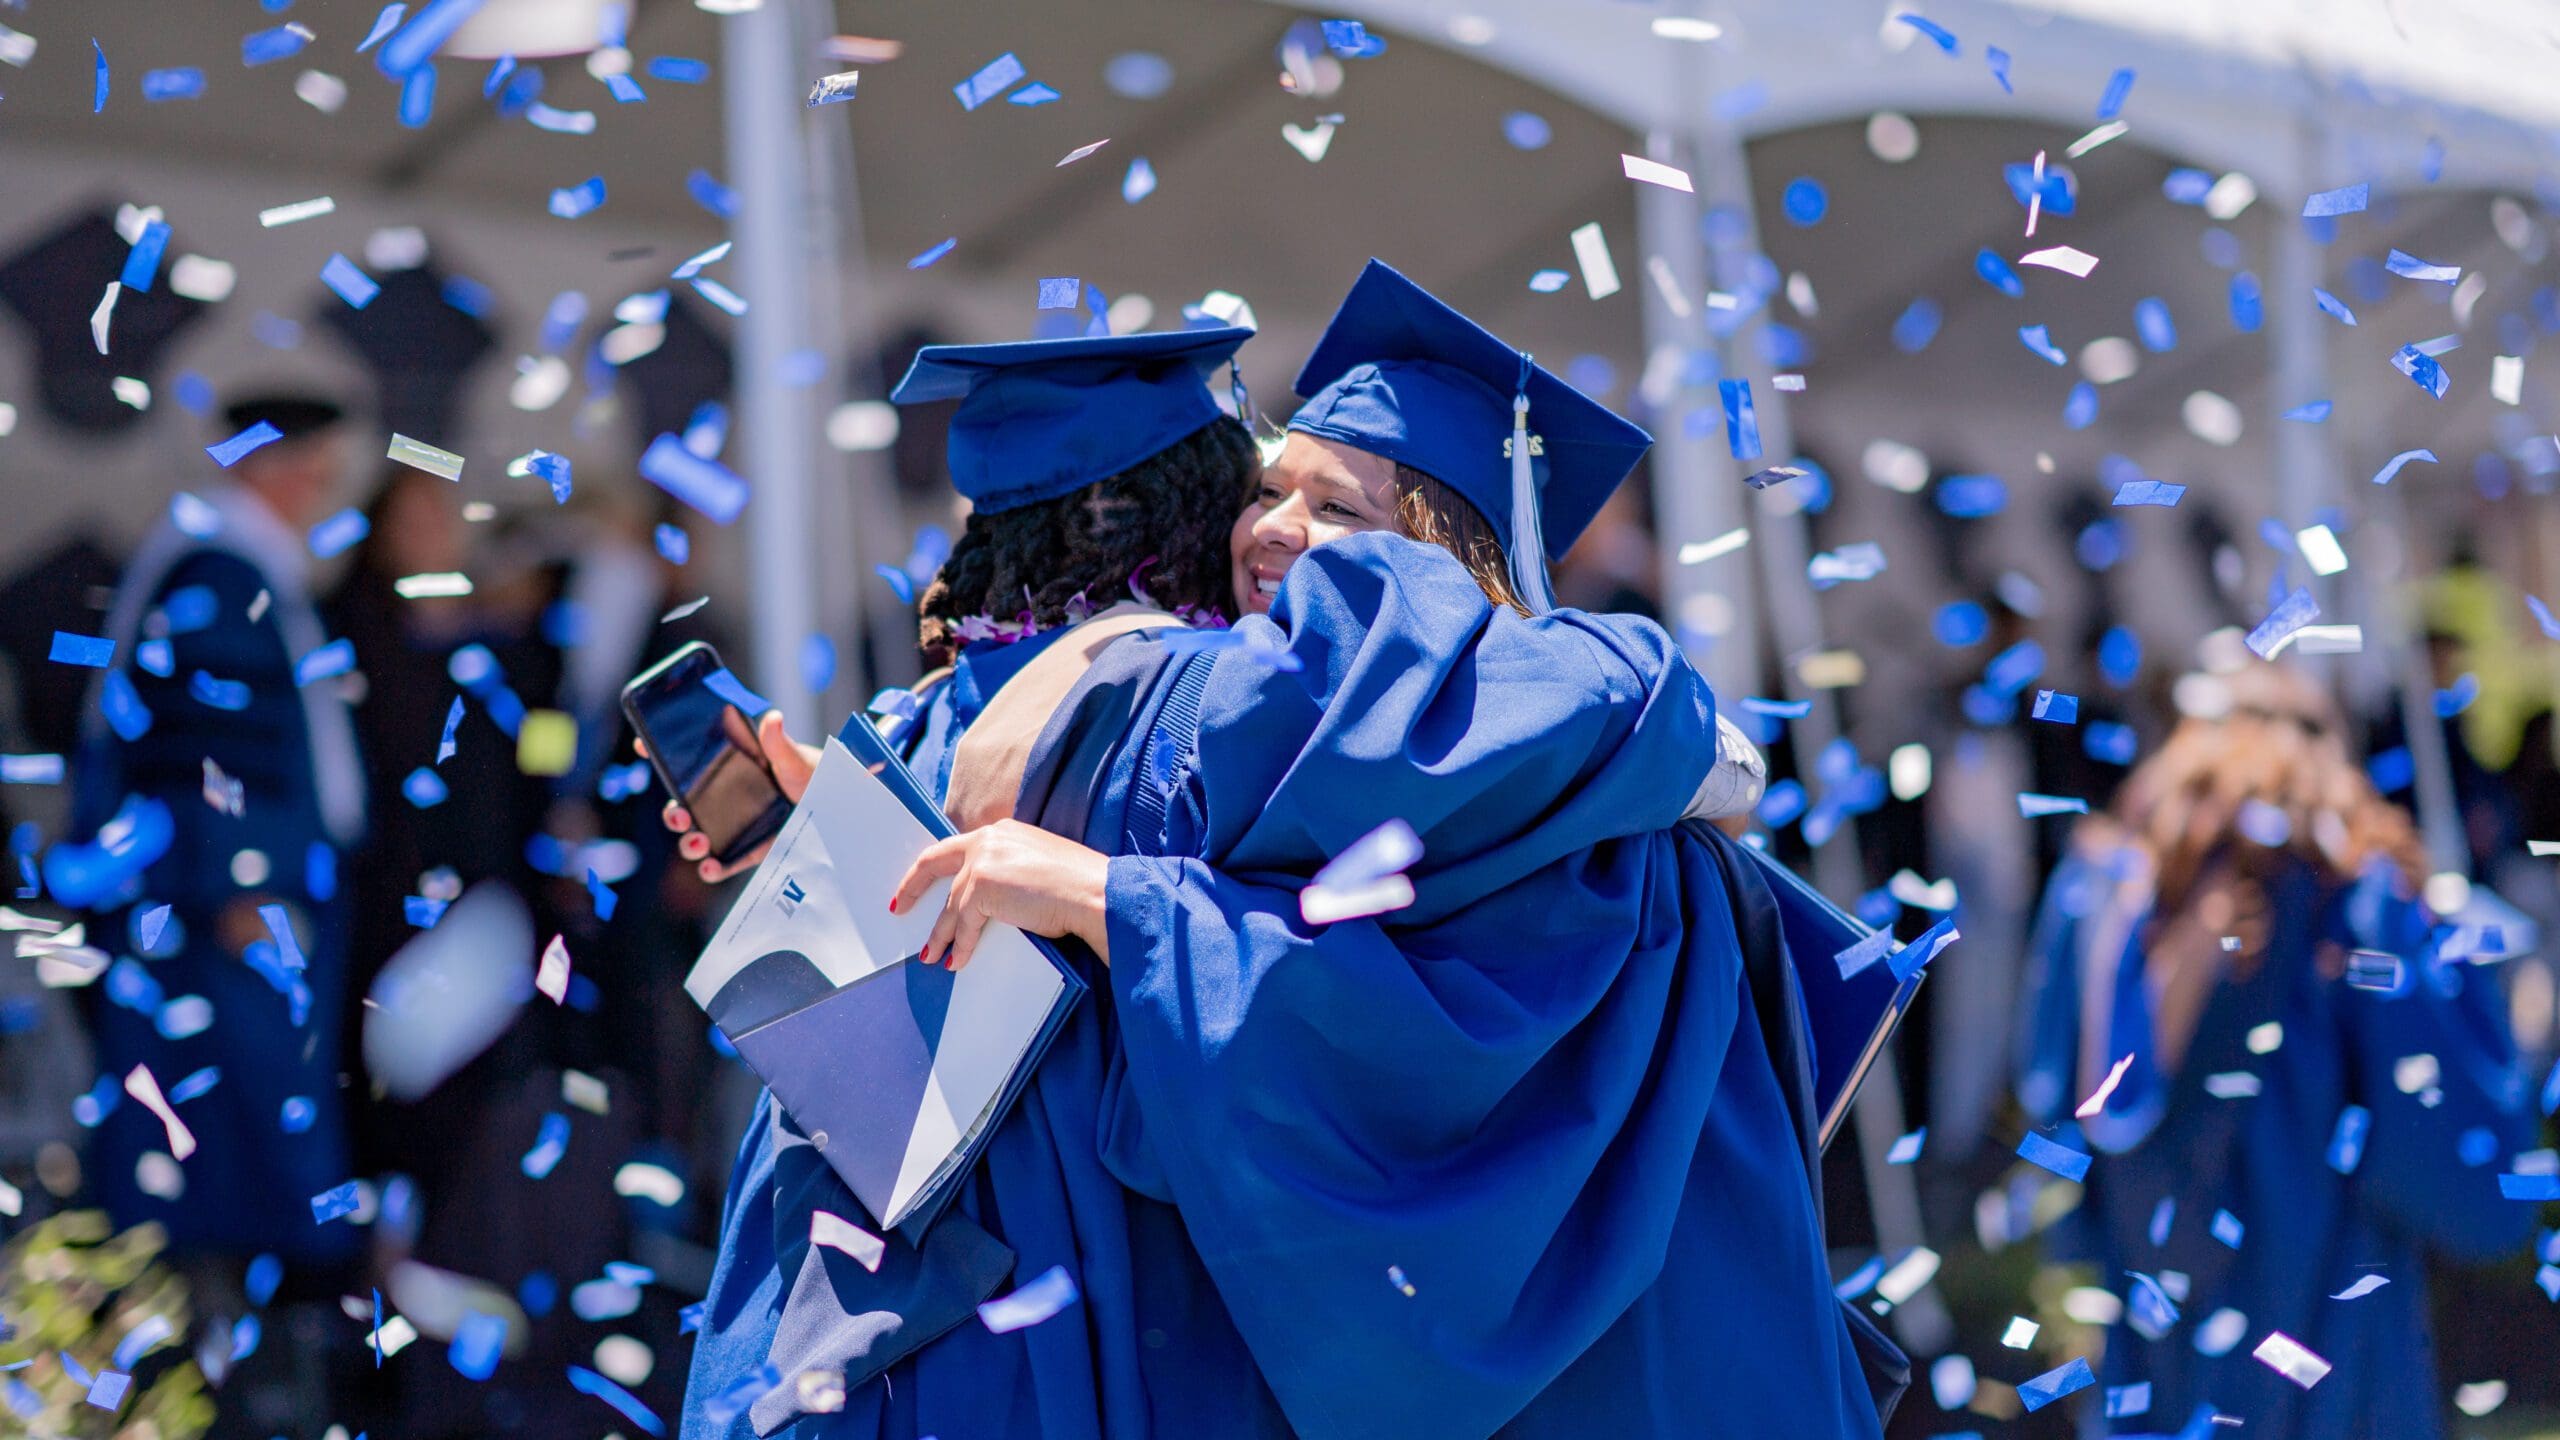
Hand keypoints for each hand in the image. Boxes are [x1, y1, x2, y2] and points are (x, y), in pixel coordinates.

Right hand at [642, 710, 819, 881]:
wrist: (846, 808)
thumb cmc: (818, 776)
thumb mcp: (797, 760)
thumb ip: (780, 745)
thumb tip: (772, 719)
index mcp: (733, 767)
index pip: (691, 761)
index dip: (663, 754)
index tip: (643, 746)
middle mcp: (730, 796)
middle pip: (688, 805)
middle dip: (674, 813)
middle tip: (678, 816)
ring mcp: (740, 824)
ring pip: (702, 835)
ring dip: (690, 841)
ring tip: (695, 842)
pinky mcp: (754, 848)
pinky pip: (729, 860)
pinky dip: (715, 867)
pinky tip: (708, 868)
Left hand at [890, 819, 1110, 971]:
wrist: (1095, 894)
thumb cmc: (1078, 886)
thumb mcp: (1038, 866)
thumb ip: (1010, 871)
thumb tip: (990, 899)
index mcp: (1002, 831)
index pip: (957, 846)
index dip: (937, 868)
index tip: (922, 882)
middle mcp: (988, 839)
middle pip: (935, 863)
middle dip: (913, 887)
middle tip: (900, 907)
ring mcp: (983, 863)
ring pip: (951, 905)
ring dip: (940, 934)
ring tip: (931, 954)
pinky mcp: (982, 888)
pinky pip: (964, 925)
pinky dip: (961, 946)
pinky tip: (957, 961)